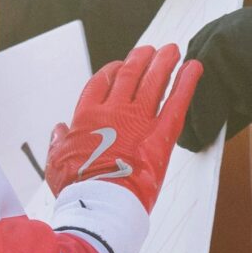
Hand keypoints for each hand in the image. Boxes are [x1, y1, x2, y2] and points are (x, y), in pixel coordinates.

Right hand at [44, 44, 199, 208]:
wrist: (100, 203)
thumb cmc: (76, 187)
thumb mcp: (56, 162)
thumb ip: (58, 142)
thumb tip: (58, 130)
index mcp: (87, 116)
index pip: (100, 82)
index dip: (111, 70)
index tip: (119, 65)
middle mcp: (113, 111)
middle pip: (129, 75)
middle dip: (141, 59)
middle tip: (150, 50)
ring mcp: (138, 120)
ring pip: (154, 82)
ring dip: (164, 63)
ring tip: (172, 50)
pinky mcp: (161, 134)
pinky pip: (177, 102)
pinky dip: (187, 82)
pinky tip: (195, 67)